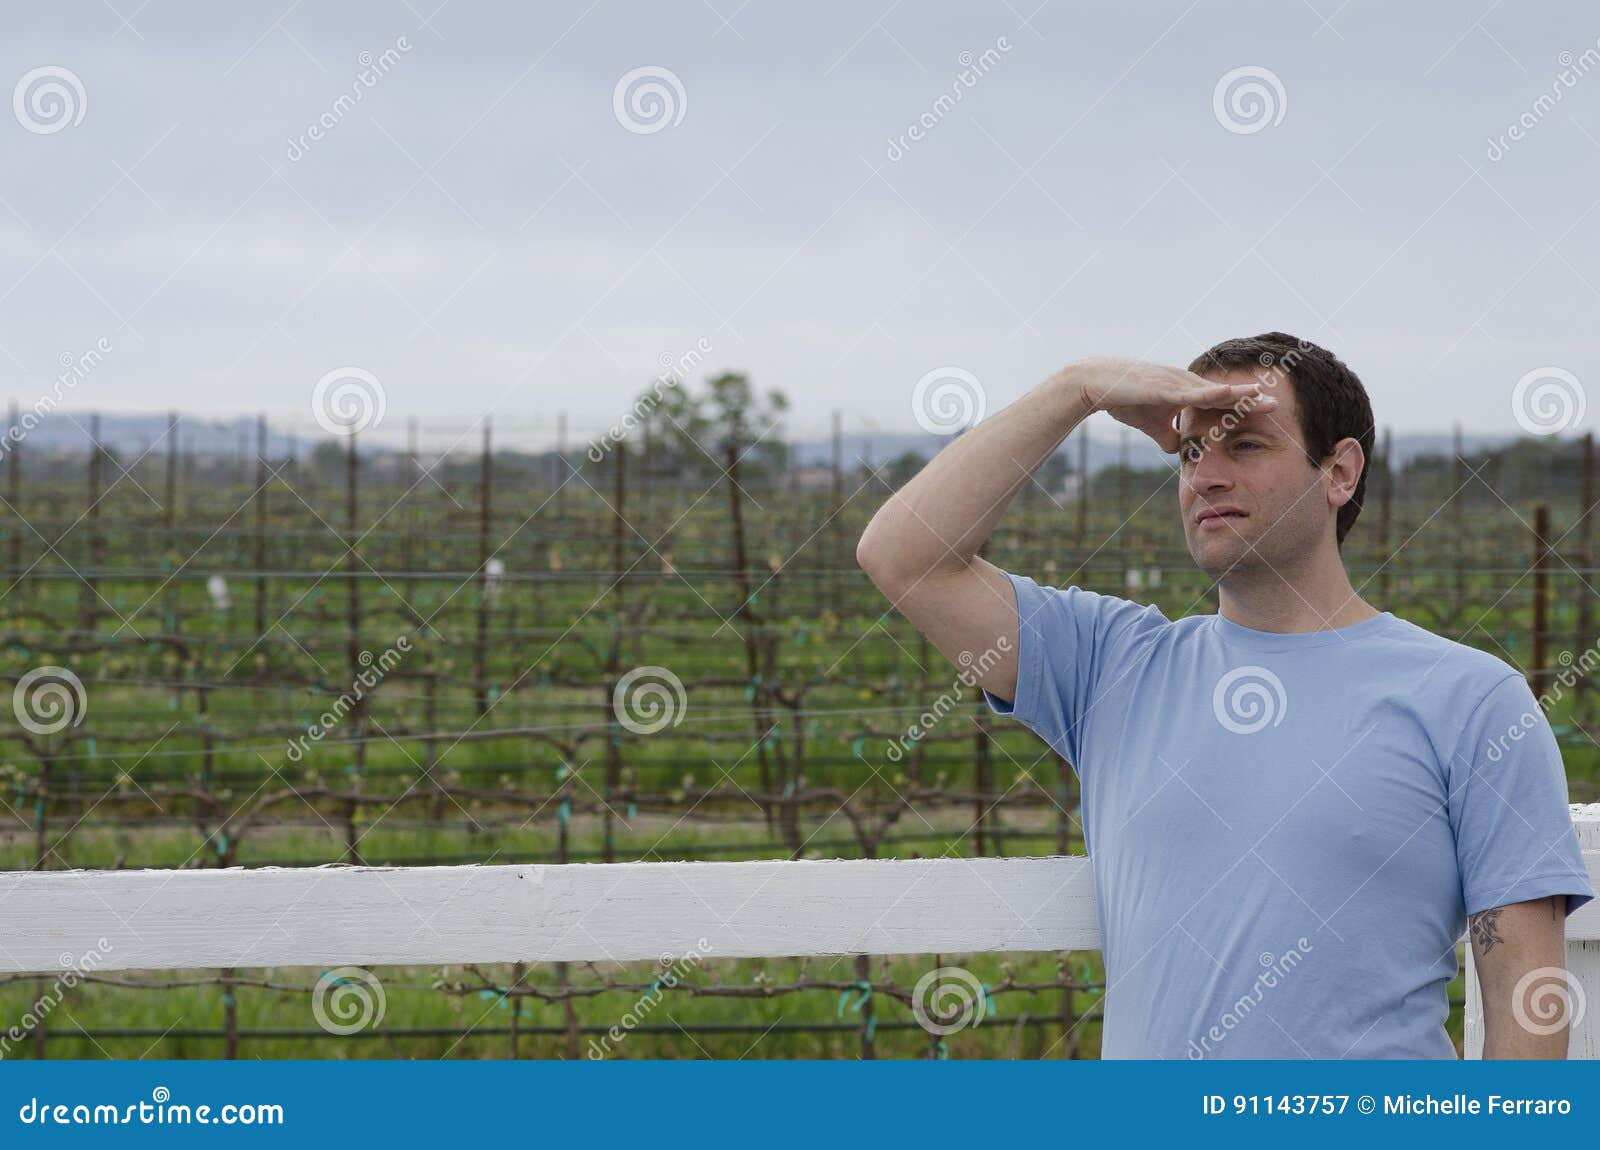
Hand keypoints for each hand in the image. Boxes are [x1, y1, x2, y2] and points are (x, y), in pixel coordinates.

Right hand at [1068, 358, 1278, 453]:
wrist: (1097, 385)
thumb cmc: (1123, 400)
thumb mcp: (1151, 424)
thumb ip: (1168, 435)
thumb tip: (1179, 450)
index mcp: (1185, 392)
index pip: (1220, 400)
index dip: (1243, 405)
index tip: (1266, 411)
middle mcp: (1185, 383)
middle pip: (1224, 392)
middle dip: (1250, 398)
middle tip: (1275, 403)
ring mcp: (1176, 383)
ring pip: (1212, 390)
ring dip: (1237, 393)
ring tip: (1261, 396)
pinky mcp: (1164, 386)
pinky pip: (1191, 392)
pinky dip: (1211, 393)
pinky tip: (1229, 393)